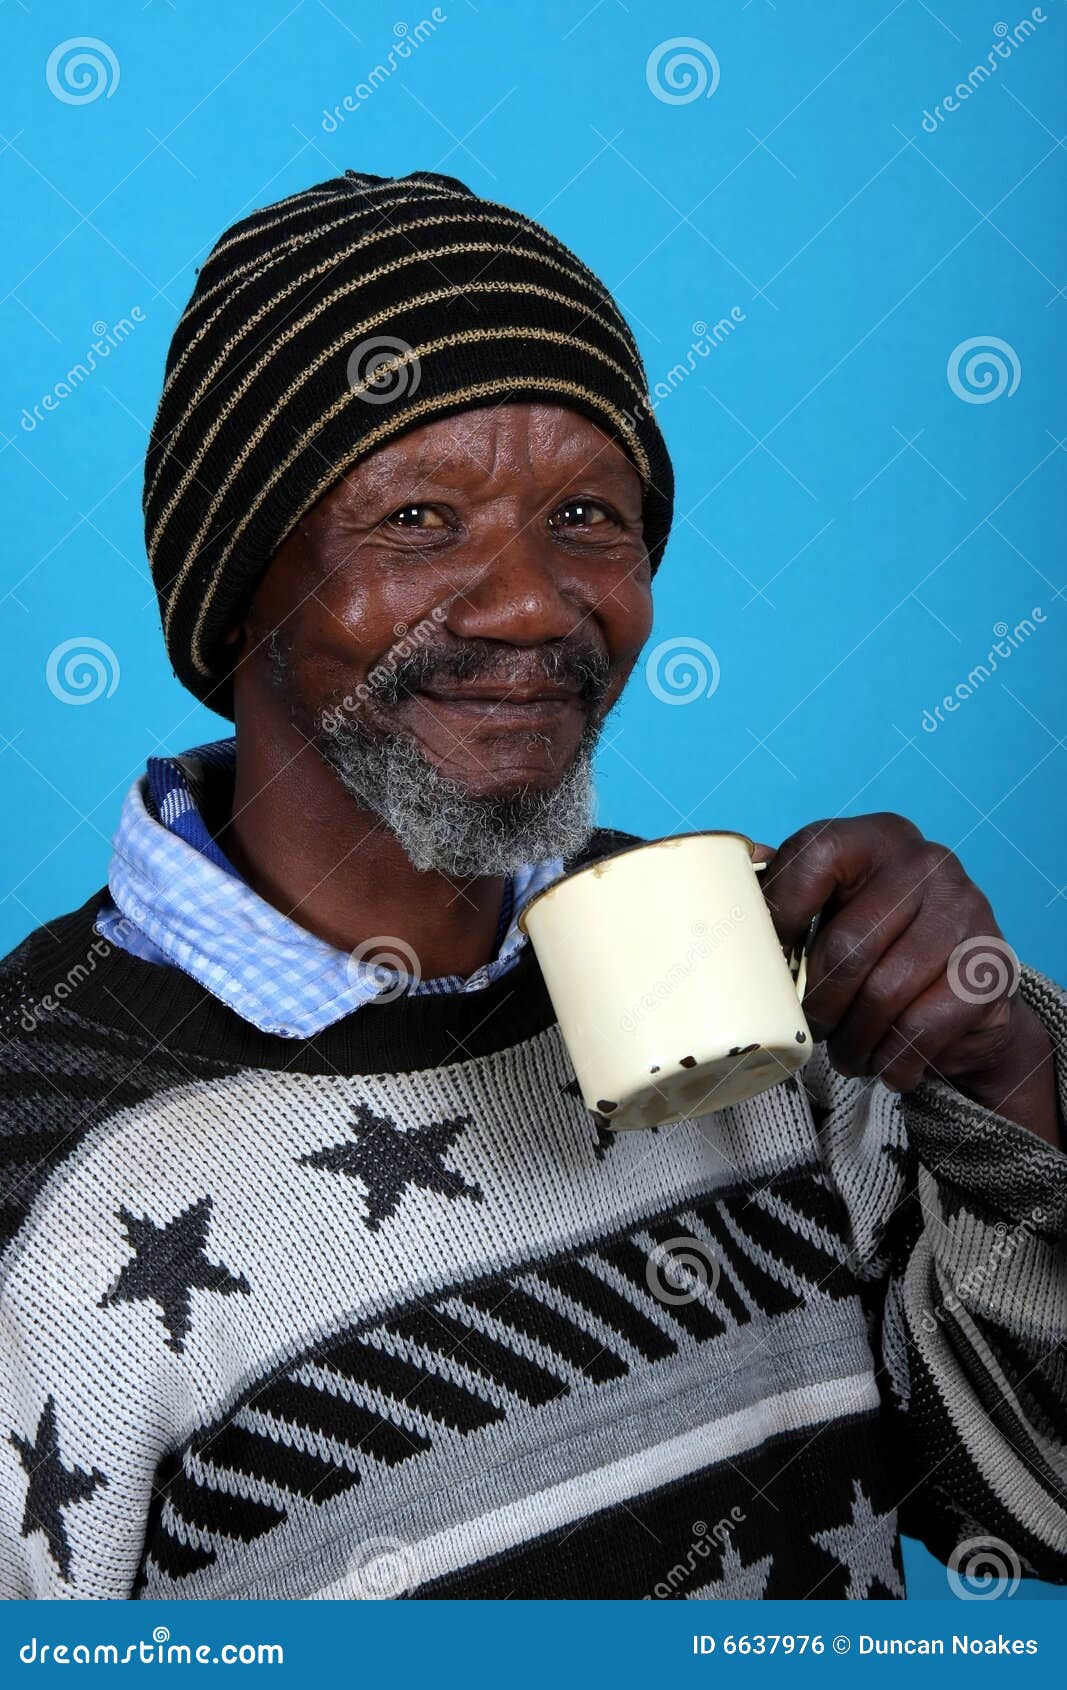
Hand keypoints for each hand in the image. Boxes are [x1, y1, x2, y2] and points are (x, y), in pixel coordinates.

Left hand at [752, 814, 1060, 1147]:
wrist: (967, 988)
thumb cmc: (879, 940)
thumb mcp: (834, 903)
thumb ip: (786, 890)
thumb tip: (718, 878)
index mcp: (876, 837)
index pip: (816, 855)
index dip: (780, 909)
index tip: (765, 958)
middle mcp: (926, 863)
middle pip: (848, 943)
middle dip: (818, 1002)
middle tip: (809, 1030)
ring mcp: (966, 912)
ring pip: (884, 993)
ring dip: (853, 1040)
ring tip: (843, 1055)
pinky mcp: (989, 968)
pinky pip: (922, 1027)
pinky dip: (893, 1059)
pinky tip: (883, 1066)